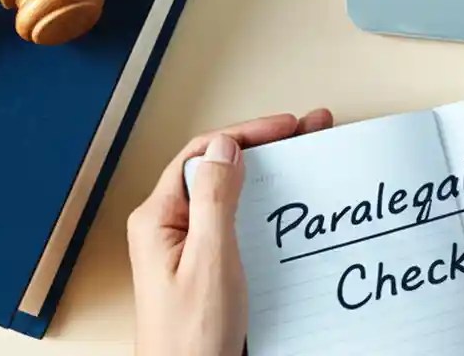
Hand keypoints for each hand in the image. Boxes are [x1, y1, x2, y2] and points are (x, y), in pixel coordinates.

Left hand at [129, 110, 334, 355]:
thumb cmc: (189, 339)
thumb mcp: (209, 261)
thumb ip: (216, 200)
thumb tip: (226, 148)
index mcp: (157, 218)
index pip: (203, 154)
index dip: (245, 134)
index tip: (284, 128)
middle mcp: (168, 226)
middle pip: (218, 168)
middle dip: (263, 146)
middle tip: (305, 132)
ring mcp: (186, 244)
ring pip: (230, 193)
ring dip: (267, 172)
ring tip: (305, 155)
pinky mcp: (204, 262)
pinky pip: (235, 220)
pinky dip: (264, 204)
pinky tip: (287, 204)